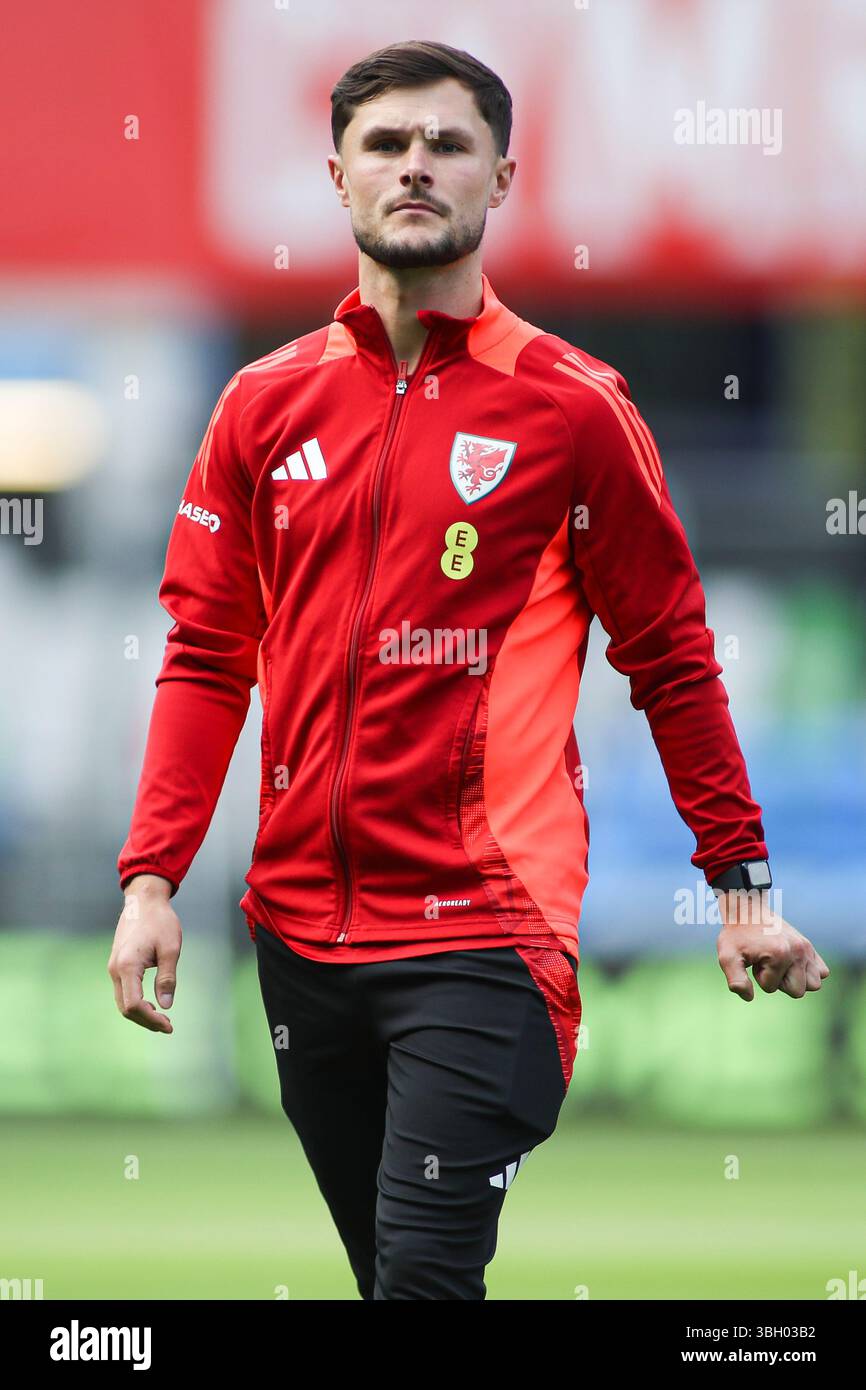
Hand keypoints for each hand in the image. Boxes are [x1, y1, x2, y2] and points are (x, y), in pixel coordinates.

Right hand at [108, 875, 180, 1032]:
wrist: (144, 900)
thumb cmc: (160, 921)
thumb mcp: (171, 949)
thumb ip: (167, 978)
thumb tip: (166, 1005)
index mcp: (127, 966)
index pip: (134, 1005)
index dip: (151, 1020)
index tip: (169, 1024)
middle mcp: (115, 969)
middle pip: (126, 1008)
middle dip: (146, 1021)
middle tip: (168, 1026)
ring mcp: (113, 967)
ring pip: (122, 1001)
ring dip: (141, 1013)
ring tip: (162, 1018)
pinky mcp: (117, 964)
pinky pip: (123, 991)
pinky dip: (136, 1002)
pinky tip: (152, 1004)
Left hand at [715, 891, 829, 1001]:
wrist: (748, 911)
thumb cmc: (736, 935)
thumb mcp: (727, 956)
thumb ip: (736, 980)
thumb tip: (749, 997)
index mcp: (779, 955)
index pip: (771, 988)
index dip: (759, 977)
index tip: (754, 960)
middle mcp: (797, 951)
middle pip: (798, 991)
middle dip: (779, 982)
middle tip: (768, 963)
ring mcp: (806, 949)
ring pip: (814, 984)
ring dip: (796, 979)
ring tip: (780, 963)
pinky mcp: (810, 947)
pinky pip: (822, 972)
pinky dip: (809, 972)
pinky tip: (792, 963)